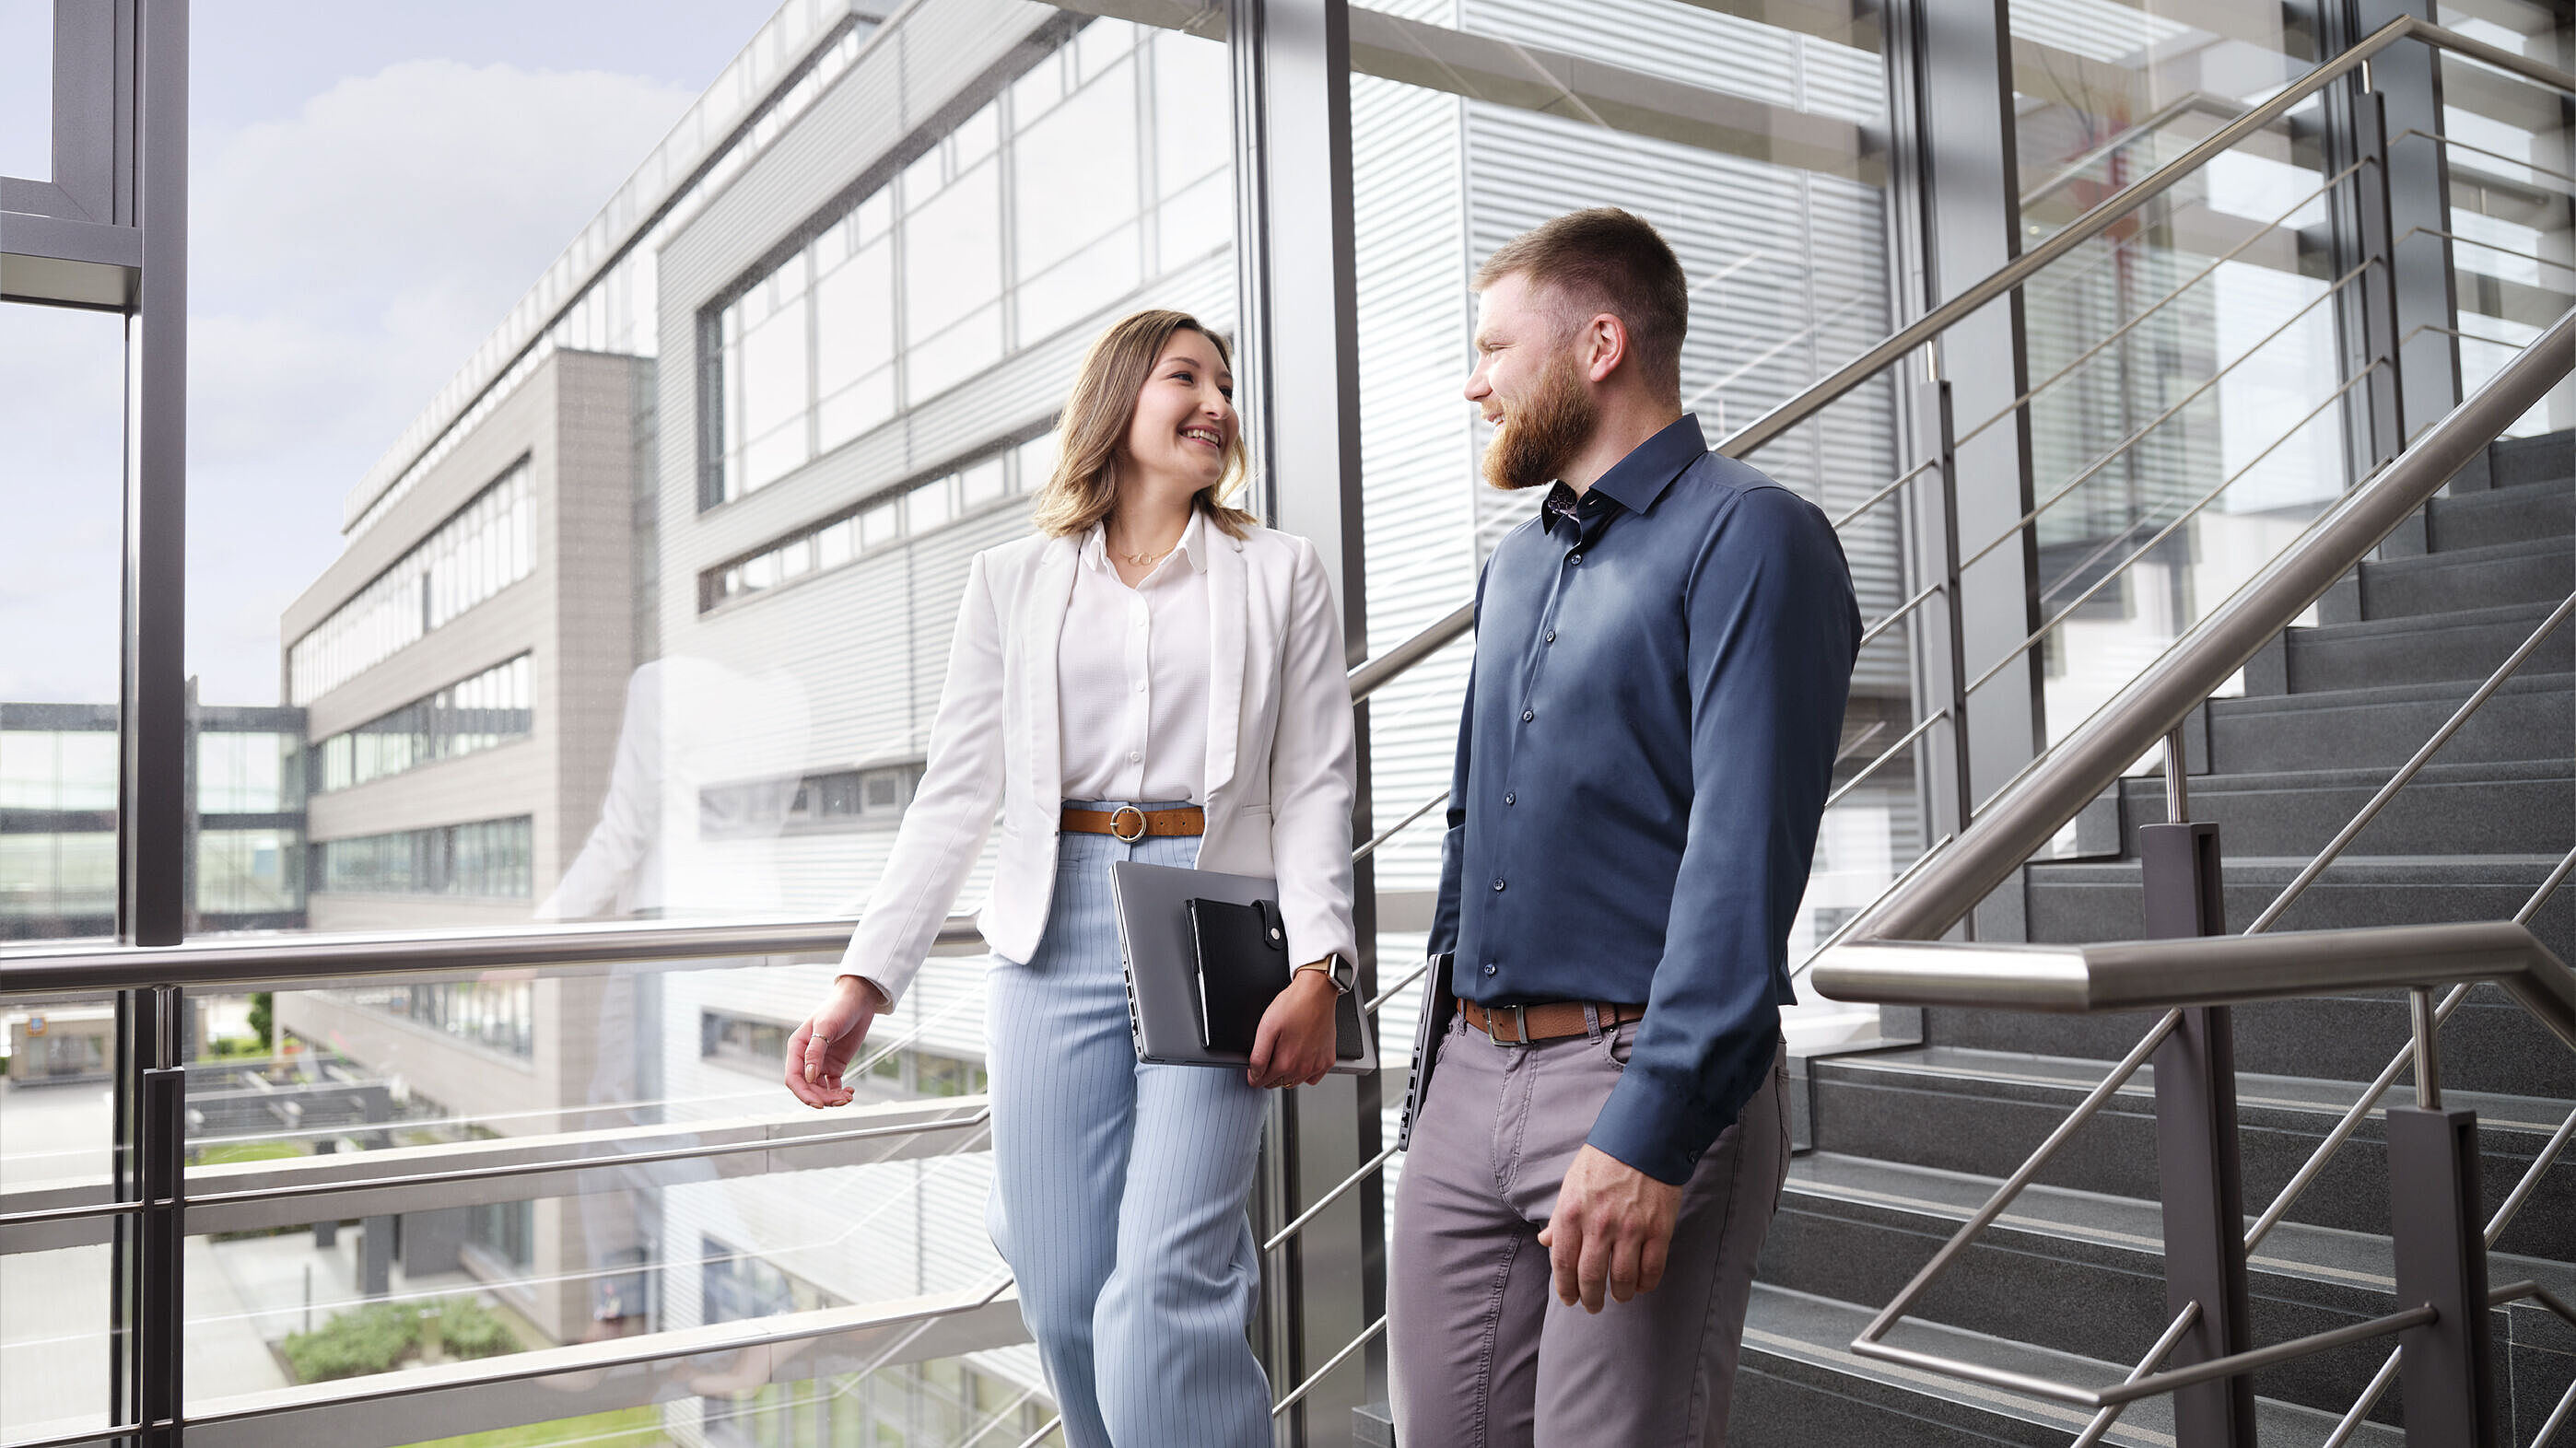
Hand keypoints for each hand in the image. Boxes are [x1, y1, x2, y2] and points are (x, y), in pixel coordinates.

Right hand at [783, 975, 886, 1107]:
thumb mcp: (826, 1026)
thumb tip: (808, 1076)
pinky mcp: (834, 1066)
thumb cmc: (839, 1008)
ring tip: (847, 1097)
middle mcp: (806, 1058)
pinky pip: (832, 1086)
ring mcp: (820, 1063)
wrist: (858, 1001)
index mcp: (797, 1047)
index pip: (793, 1077)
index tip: (818, 1104)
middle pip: (807, 1087)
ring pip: (820, 1090)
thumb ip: (815, 1051)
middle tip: (840, 1101)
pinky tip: (849, 1092)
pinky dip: (839, 1093)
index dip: (803, 1093)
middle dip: (821, 1098)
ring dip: (831, 1098)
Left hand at [1247, 968, 1339, 1087]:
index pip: (1262, 1082)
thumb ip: (1258, 1056)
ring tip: (1287, 1052)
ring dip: (1287, 1074)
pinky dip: (1306, 1072)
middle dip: (1270, 1073)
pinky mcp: (1327, 1061)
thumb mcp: (1266, 1028)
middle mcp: (1302, 1068)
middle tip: (1271, 1053)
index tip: (1255, 1066)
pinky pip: (1313, 1078)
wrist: (1317, 993)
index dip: (1254, 1074)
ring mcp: (1316, 1066)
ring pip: (1295, 1082)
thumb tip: (1254, 1075)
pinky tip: (1302, 1057)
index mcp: (1285, 1062)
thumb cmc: (1293, 1005)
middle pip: (1278, 1083)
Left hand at [1537, 1144, 1682, 1312]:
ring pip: (1622, 1280)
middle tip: (1592, 1306)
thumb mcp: (1571, 1184)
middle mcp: (1599, 1224)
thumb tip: (1546, 1242)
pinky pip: (1652, 1270)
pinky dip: (1645, 1285)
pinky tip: (1641, 1286)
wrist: (1643, 1139)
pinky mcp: (1659, 1230)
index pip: (1562, 1263)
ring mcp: (1630, 1229)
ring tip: (1619, 1297)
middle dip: (1590, 1299)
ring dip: (1620, 1295)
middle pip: (1590, 1278)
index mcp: (1571, 1213)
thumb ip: (1559, 1218)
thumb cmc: (1603, 1161)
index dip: (1565, 1288)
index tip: (1569, 1299)